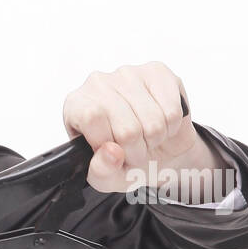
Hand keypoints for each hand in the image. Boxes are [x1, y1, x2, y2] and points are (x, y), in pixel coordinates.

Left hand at [62, 62, 204, 193]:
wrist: (156, 151)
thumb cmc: (123, 159)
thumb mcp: (105, 177)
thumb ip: (101, 170)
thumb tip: (112, 152)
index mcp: (76, 105)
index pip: (91, 117)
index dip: (108, 143)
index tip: (113, 152)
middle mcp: (97, 83)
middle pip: (126, 127)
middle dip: (135, 150)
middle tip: (133, 150)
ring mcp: (128, 74)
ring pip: (152, 120)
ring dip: (154, 140)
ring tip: (147, 139)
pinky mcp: (157, 71)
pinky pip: (171, 111)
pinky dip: (170, 127)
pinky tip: (162, 124)